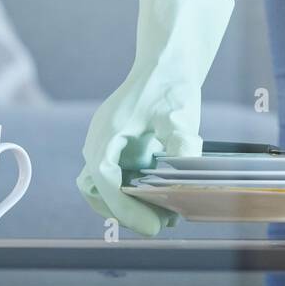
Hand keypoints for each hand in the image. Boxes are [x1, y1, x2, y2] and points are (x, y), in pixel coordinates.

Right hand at [76, 0, 233, 235]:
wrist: (166, 59)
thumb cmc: (170, 83)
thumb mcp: (180, 115)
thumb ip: (182, 144)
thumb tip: (188, 176)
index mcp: (107, 132)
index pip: (105, 181)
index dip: (126, 208)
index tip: (152, 226)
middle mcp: (98, 139)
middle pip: (96, 191)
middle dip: (124, 212)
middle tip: (159, 224)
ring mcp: (104, 142)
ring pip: (102, 186)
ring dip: (126, 204)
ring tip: (162, 215)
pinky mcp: (116, 144)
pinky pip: (115, 176)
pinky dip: (132, 192)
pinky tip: (162, 196)